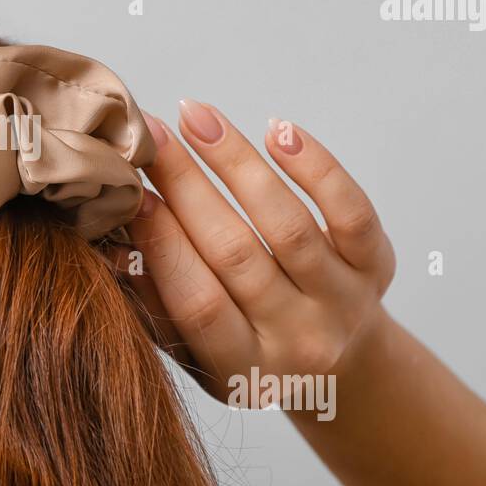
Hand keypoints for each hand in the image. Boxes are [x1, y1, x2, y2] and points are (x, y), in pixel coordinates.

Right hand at [124, 101, 395, 404]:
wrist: (339, 370)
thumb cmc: (244, 348)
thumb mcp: (196, 352)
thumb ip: (153, 300)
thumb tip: (109, 236)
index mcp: (243, 368)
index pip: (197, 302)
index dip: (162, 243)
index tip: (130, 191)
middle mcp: (299, 341)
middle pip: (237, 254)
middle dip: (186, 186)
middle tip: (151, 135)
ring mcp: (344, 303)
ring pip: (287, 224)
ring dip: (236, 161)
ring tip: (196, 115)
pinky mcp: (377, 266)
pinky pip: (350, 211)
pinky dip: (316, 166)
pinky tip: (277, 129)